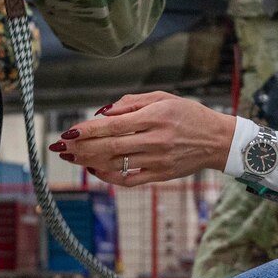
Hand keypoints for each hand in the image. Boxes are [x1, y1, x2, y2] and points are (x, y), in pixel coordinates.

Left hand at [48, 91, 235, 185]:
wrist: (217, 140)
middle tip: (61, 147)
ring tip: (72, 157)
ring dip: (89, 162)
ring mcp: (158, 160)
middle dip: (81, 148)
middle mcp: (156, 139)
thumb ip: (131, 102)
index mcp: (155, 116)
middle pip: (110, 147)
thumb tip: (102, 113)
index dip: (87, 130)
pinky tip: (94, 169)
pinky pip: (129, 179)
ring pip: (116, 164)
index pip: (113, 126)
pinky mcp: (160, 175)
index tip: (68, 132)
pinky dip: (108, 176)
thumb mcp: (162, 98)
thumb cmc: (188, 114)